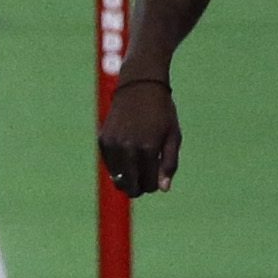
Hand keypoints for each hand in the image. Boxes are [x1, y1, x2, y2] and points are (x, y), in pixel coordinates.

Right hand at [99, 79, 180, 198]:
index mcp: (149, 148)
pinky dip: (118, 166)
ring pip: (118, 178)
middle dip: (139, 187)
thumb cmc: (162, 113)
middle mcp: (128, 148)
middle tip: (145, 179)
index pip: (149, 184)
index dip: (154, 185)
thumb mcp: (173, 137)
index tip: (157, 178)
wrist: (139, 87)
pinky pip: (110, 165)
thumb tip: (163, 190)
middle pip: (131, 185)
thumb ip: (169, 164)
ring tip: (136, 169)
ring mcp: (113, 144)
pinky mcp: (103, 140)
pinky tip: (127, 156)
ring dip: (127, 178)